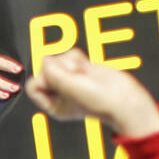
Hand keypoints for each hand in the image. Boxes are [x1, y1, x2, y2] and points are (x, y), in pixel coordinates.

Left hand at [25, 49, 158, 138]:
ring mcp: (70, 80)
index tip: (59, 81)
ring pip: (59, 59)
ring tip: (84, 74)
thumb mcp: (69, 87)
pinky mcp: (81, 70)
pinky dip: (78, 58)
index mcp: (51, 103)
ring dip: (71, 63)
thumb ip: (52, 72)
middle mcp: (58, 92)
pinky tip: (87, 68)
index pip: (33, 85)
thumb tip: (45, 59)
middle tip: (76, 78)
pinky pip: (71, 55)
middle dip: (60, 68)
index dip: (43, 78)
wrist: (124, 97)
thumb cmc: (98, 101)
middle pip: (45, 69)